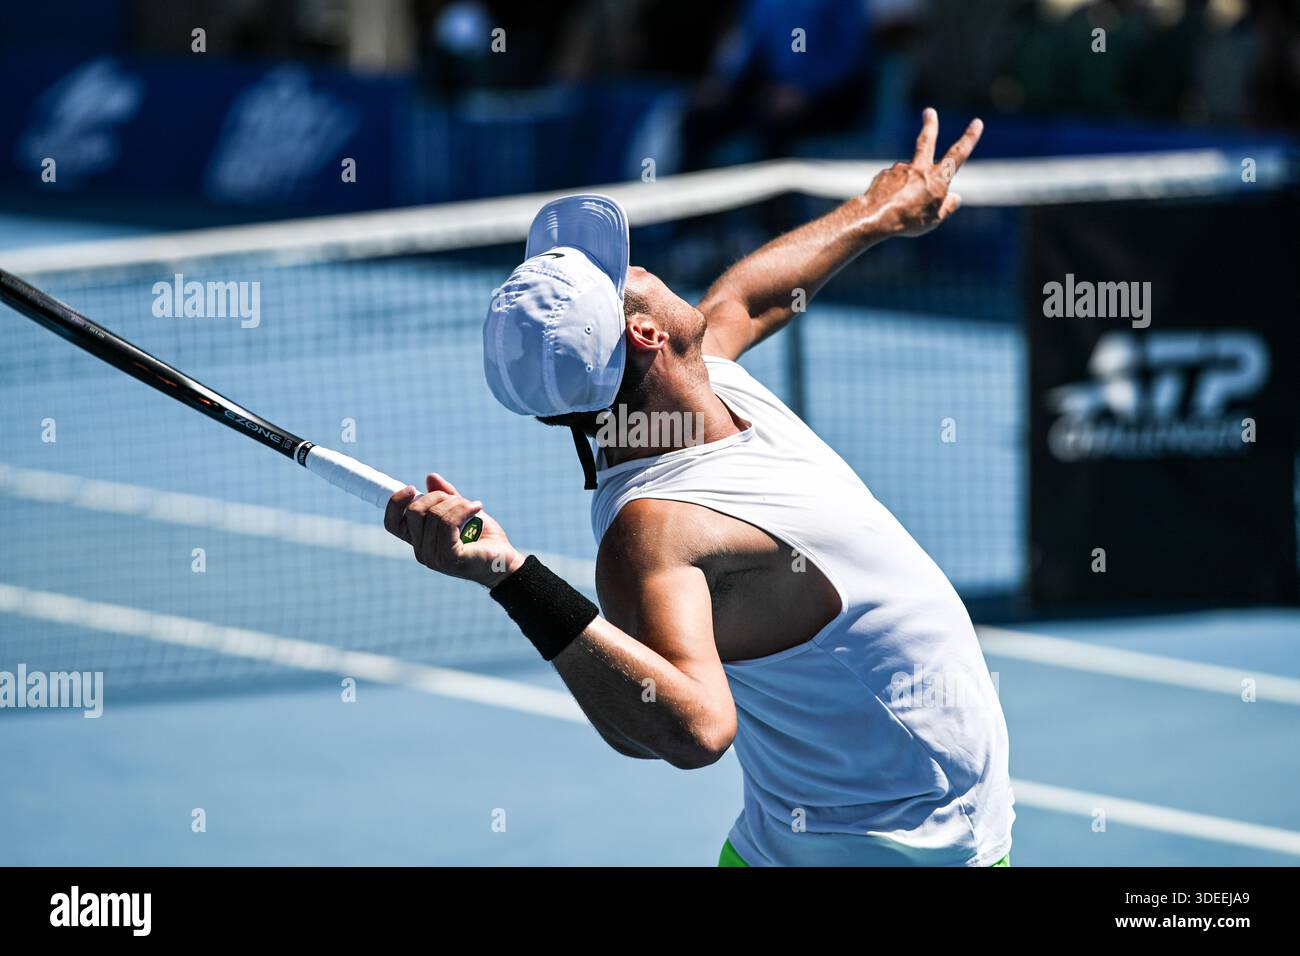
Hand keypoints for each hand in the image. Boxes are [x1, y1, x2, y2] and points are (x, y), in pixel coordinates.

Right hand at [383, 473, 523, 587]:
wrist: (505, 559)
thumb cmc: (484, 537)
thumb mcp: (462, 511)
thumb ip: (446, 496)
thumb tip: (431, 477)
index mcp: (419, 541)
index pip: (392, 523)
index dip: (396, 503)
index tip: (412, 488)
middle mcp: (422, 552)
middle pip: (413, 512)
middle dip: (436, 497)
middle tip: (457, 499)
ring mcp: (434, 557)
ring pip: (434, 515)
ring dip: (456, 503)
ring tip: (473, 506)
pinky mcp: (449, 557)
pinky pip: (448, 523)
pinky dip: (463, 509)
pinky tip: (477, 507)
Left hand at [863, 108, 982, 237]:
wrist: (875, 217)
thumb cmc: (908, 221)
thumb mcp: (933, 220)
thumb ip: (947, 207)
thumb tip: (955, 198)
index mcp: (937, 179)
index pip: (957, 155)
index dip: (969, 139)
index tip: (977, 123)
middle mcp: (919, 169)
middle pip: (926, 141)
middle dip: (930, 125)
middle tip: (929, 112)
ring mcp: (900, 169)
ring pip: (908, 175)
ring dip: (907, 187)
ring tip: (902, 207)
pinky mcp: (885, 174)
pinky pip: (893, 183)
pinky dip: (894, 192)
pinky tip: (889, 205)